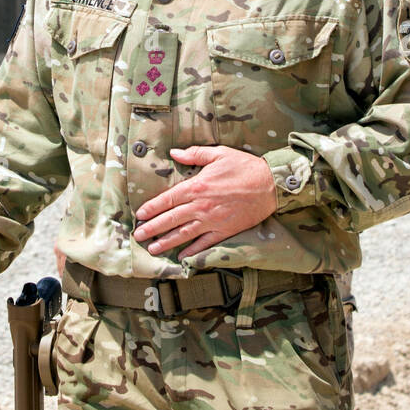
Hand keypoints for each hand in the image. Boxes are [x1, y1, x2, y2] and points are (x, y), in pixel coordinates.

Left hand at [133, 146, 277, 259]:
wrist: (270, 185)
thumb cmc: (245, 167)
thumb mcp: (219, 154)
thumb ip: (195, 154)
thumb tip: (174, 153)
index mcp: (197, 186)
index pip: (168, 199)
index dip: (152, 208)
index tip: (140, 215)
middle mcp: (201, 206)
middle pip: (170, 219)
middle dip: (152, 228)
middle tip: (138, 236)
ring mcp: (212, 221)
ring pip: (183, 234)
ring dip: (166, 242)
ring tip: (152, 248)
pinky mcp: (225, 231)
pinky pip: (205, 243)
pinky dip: (192, 251)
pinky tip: (181, 256)